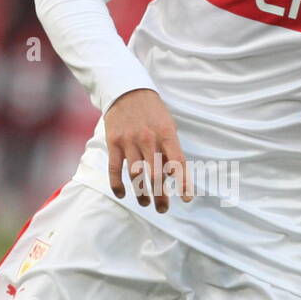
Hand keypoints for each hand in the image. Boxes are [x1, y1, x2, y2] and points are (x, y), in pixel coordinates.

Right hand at [104, 88, 193, 212]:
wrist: (127, 90)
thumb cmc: (153, 111)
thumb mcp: (168, 125)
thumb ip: (169, 149)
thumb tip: (171, 176)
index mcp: (166, 134)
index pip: (178, 163)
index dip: (183, 182)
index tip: (187, 199)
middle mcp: (148, 138)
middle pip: (156, 174)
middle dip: (160, 196)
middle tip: (163, 209)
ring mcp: (129, 141)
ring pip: (135, 175)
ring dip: (141, 193)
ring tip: (145, 203)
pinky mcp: (113, 142)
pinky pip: (115, 169)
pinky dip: (118, 184)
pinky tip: (123, 194)